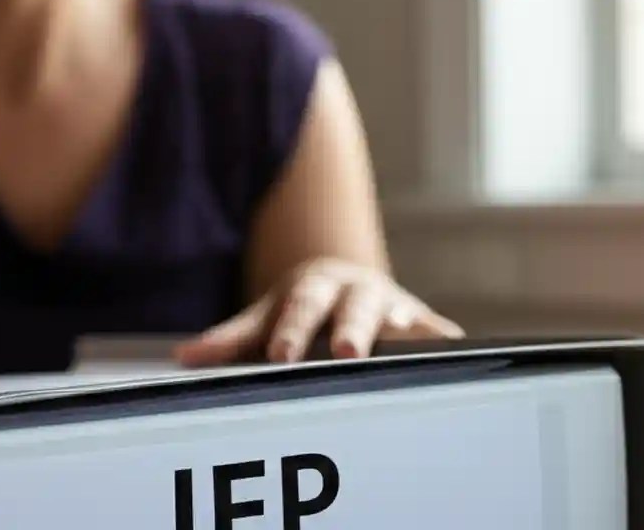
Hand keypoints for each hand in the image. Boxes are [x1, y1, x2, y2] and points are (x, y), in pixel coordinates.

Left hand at [175, 258, 463, 366]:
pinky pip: (439, 333)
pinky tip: (458, 352)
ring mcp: (394, 306)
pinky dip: (447, 341)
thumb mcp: (267, 317)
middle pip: (354, 307)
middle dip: (352, 328)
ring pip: (402, 317)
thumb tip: (185, 360)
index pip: (301, 306)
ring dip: (406, 331)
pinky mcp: (424, 324)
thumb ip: (232, 340)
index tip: (282, 355)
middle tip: (347, 351)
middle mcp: (358, 291)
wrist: (344, 284)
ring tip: (409, 343)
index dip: (292, 330)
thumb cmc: (300, 310)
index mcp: (315, 285)